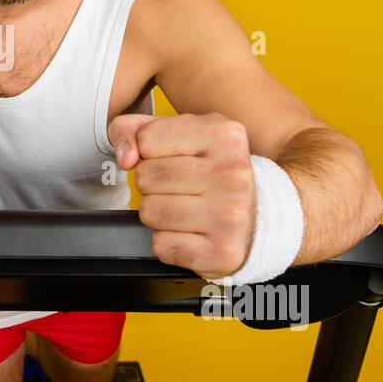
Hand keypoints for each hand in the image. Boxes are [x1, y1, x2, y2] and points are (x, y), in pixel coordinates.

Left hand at [107, 112, 255, 279]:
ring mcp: (230, 215)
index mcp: (225, 136)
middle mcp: (233, 174)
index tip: (170, 158)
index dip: (147, 152)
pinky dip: (168, 241)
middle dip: (152, 184)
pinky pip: (161, 245)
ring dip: (157, 214)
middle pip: (146, 177)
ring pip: (149, 212)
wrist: (257, 218)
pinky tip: (191, 232)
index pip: (147, 139)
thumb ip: (135, 129)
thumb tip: (125, 156)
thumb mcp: (178, 135)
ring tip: (185, 208)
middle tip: (181, 187)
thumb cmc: (211, 172)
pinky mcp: (223, 252)